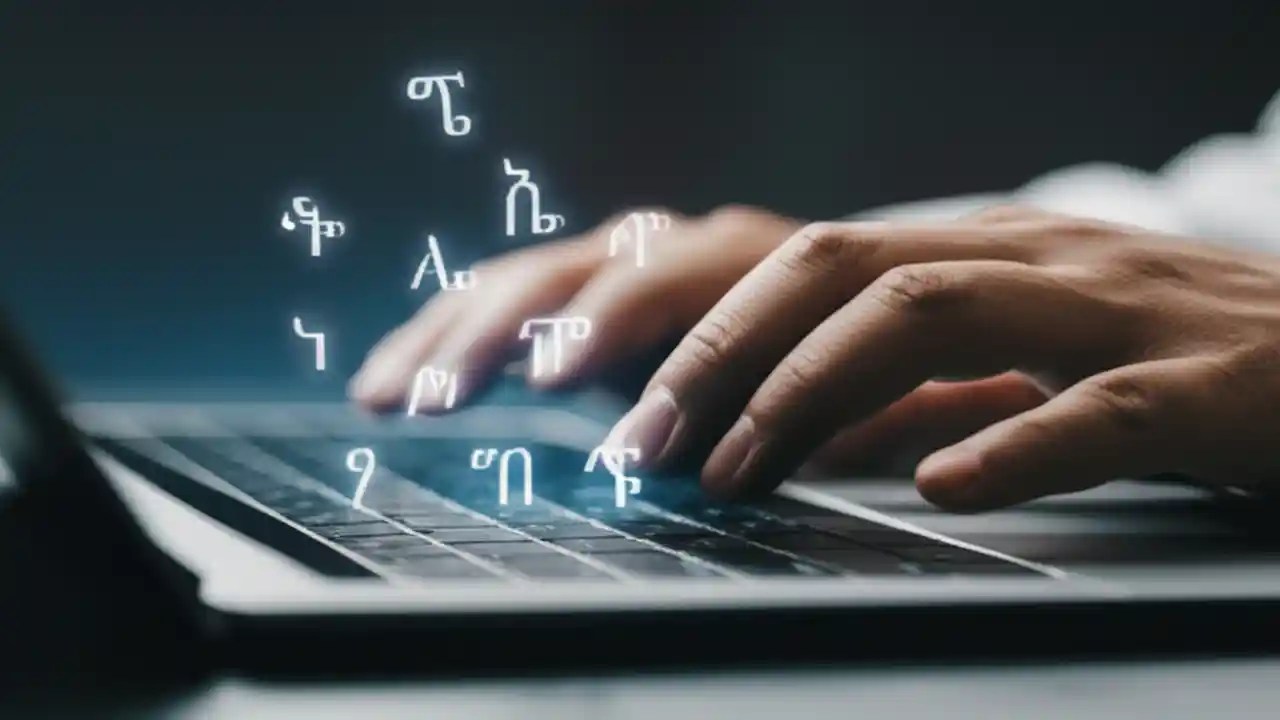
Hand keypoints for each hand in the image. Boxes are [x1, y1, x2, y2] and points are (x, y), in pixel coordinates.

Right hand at [349, 206, 803, 410]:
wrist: (835, 307)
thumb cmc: (835, 361)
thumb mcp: (828, 393)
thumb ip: (782, 418)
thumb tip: (707, 461)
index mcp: (736, 259)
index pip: (657, 281)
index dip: (599, 327)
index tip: (547, 383)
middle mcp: (664, 245)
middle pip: (562, 274)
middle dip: (493, 335)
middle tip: (436, 396)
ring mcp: (614, 260)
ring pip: (515, 284)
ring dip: (445, 340)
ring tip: (383, 395)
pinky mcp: (579, 286)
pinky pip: (498, 300)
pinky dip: (444, 341)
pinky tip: (391, 382)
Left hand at [605, 206, 1279, 510]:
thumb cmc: (1173, 359)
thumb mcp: (1025, 357)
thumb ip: (913, 384)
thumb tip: (789, 434)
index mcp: (984, 252)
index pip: (811, 259)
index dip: (703, 322)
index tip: (618, 402)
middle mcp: (1031, 258)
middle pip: (841, 266)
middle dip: (722, 351)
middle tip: (640, 445)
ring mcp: (1116, 310)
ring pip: (936, 311)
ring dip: (813, 391)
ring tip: (734, 471)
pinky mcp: (1204, 384)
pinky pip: (1099, 410)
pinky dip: (1011, 444)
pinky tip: (940, 484)